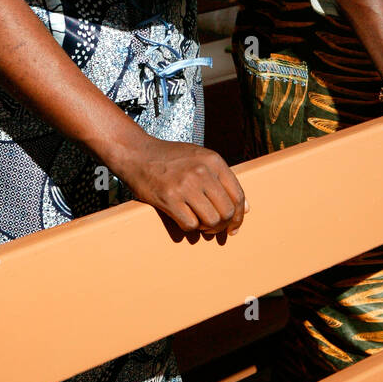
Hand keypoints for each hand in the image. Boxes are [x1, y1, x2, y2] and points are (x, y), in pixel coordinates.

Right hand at [119, 136, 247, 236]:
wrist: (137, 153)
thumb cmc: (170, 158)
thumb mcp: (200, 158)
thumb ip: (223, 180)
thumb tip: (245, 208)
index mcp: (213, 161)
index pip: (238, 195)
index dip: (239, 216)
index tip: (234, 226)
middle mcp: (202, 172)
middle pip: (227, 211)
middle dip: (224, 225)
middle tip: (215, 228)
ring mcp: (185, 185)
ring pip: (212, 221)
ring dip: (208, 228)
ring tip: (201, 225)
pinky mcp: (169, 199)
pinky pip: (190, 225)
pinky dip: (190, 228)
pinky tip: (185, 220)